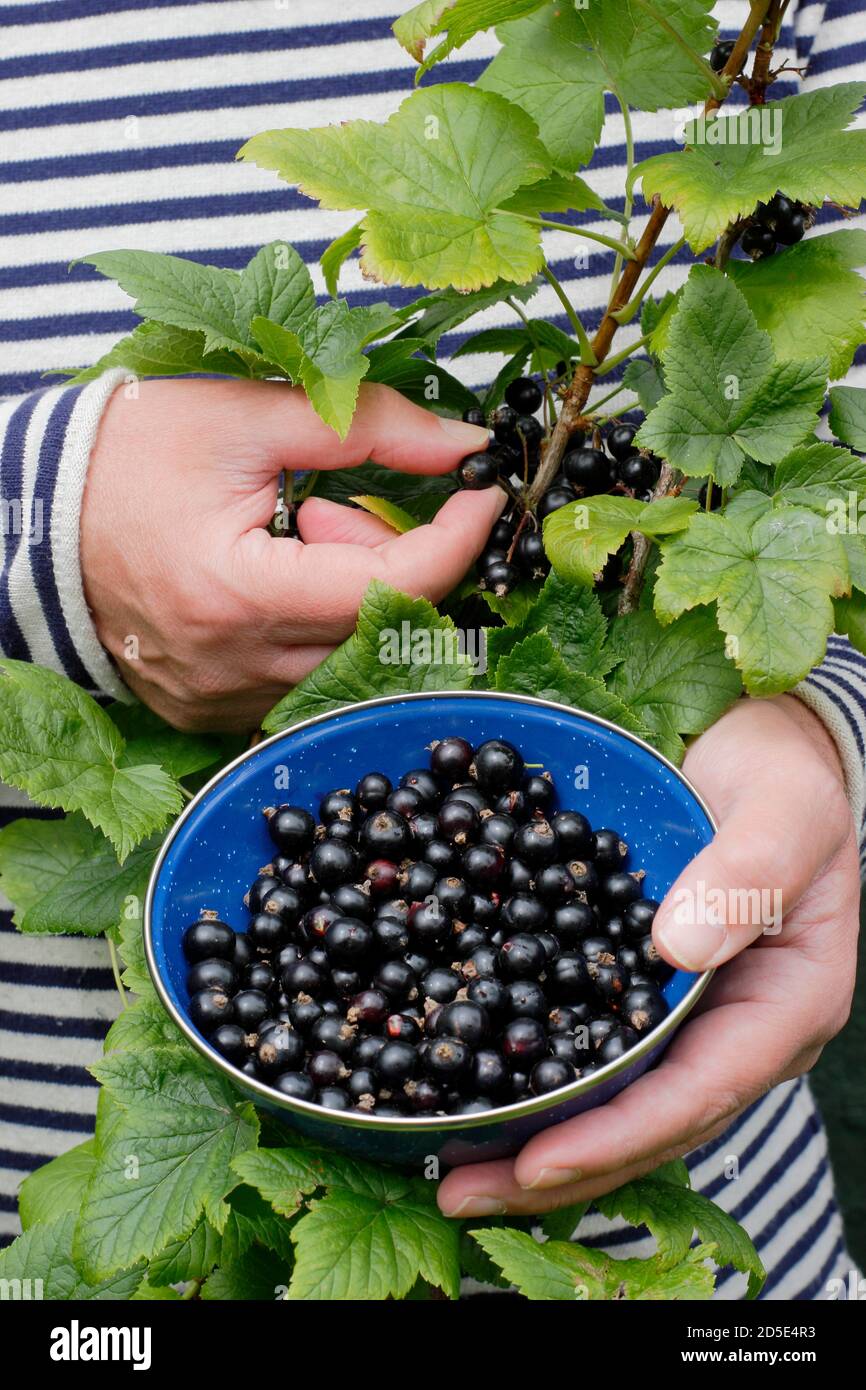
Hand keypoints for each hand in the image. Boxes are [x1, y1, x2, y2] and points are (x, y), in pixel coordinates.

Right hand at [81, 379, 499, 729]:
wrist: (38, 515)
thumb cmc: (132, 457)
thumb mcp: (249, 417)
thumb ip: (366, 426)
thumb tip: (466, 446)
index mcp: (240, 594)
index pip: (392, 589)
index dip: (457, 540)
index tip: (483, 495)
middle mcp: (236, 668)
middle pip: (381, 632)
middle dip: (388, 561)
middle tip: (332, 509)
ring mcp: (224, 701)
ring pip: (349, 662)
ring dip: (350, 597)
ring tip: (291, 539)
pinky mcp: (215, 711)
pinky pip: (307, 681)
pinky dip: (316, 630)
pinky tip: (273, 584)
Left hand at [438, 695, 859, 1217]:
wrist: (766, 752)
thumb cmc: (786, 778)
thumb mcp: (783, 811)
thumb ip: (746, 874)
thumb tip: (676, 950)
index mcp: (784, 1008)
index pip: (696, 1095)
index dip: (615, 1137)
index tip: (534, 1163)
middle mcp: (734, 1033)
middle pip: (646, 1123)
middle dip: (555, 1166)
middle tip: (458, 1190)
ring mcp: (690, 1020)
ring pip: (613, 1101)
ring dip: (534, 1139)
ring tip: (450, 1167)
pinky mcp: (645, 994)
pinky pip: (591, 1049)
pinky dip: (533, 1075)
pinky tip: (472, 1085)